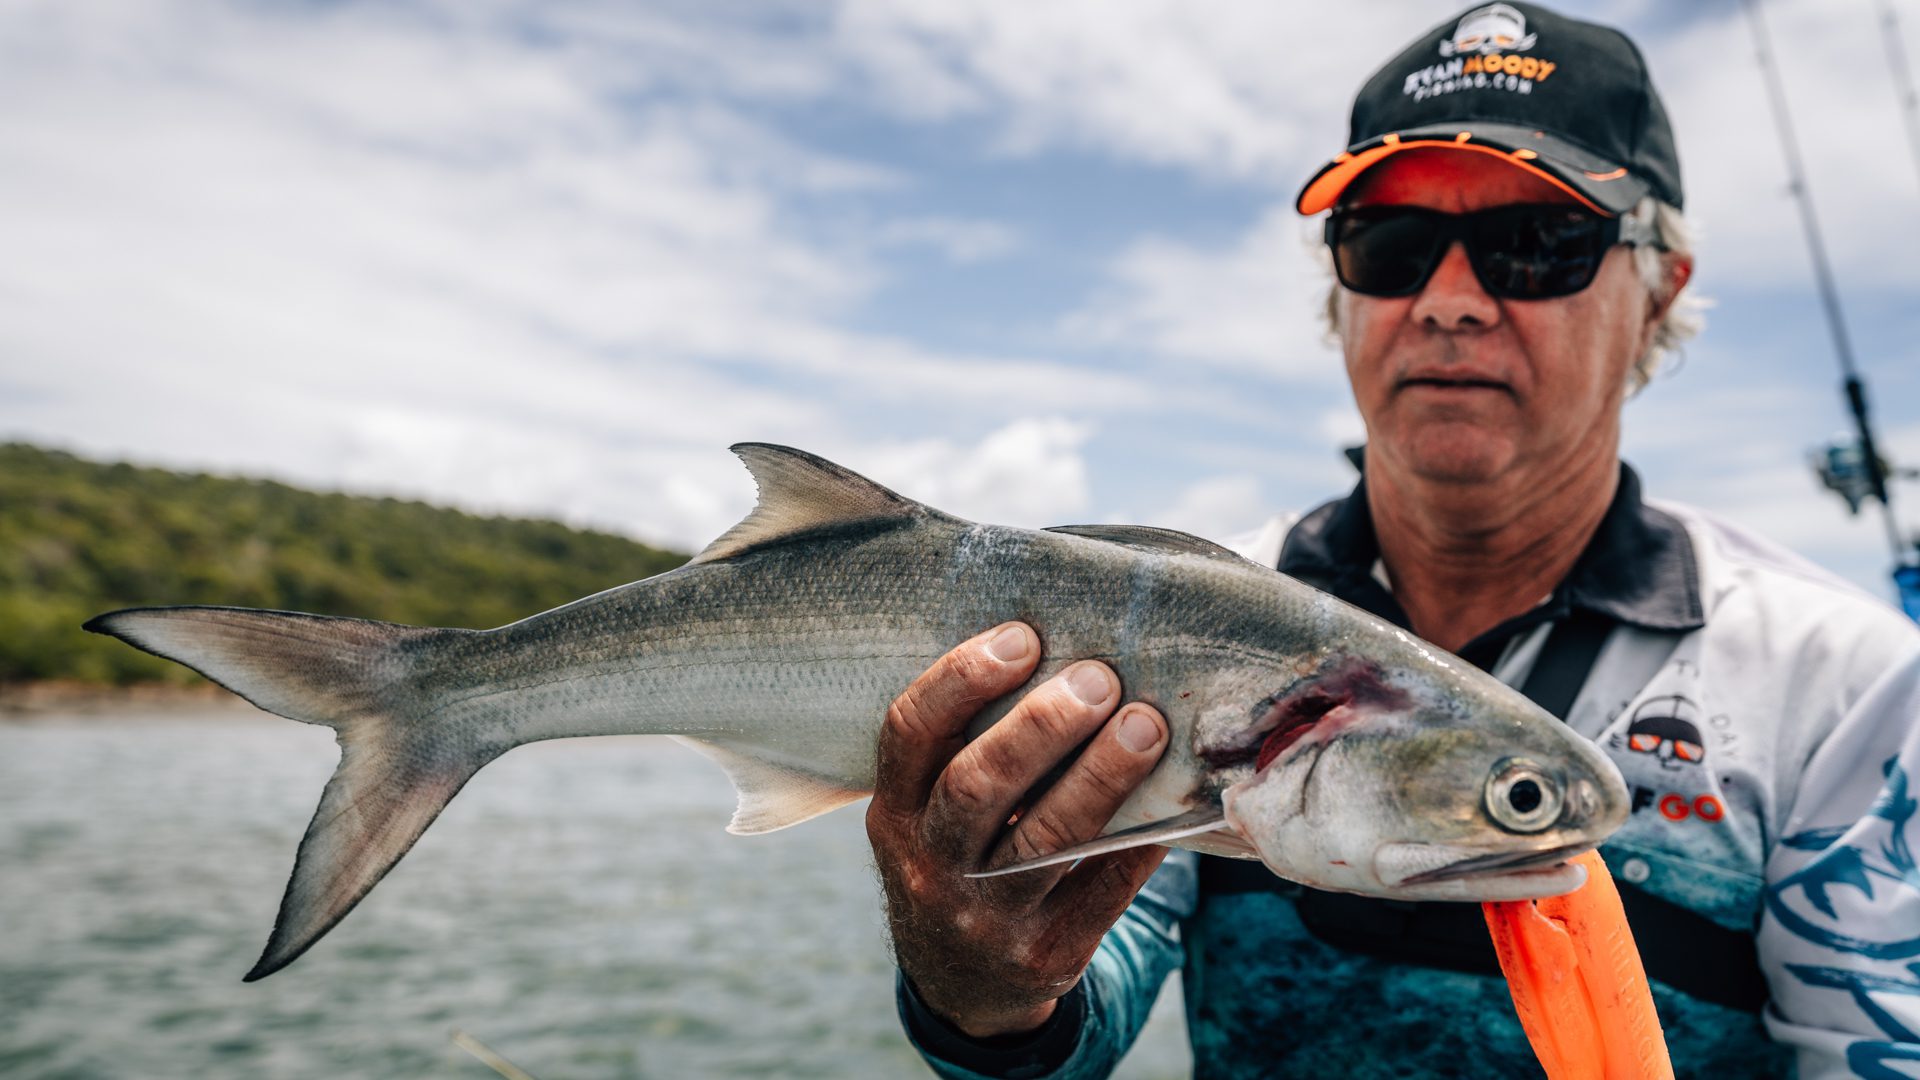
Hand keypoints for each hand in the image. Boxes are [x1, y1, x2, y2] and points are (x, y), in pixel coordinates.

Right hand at [866, 621, 1169, 1037]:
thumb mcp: (928, 812)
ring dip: (1100, 776)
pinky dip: (1139, 839)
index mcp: (894, 815)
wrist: (961, 983)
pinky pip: (1102, 889)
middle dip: (1041, 726)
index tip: (1022, 637)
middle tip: (1099, 678)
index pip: (908, 735)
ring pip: (1045, 842)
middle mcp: (929, 867)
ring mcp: (985, 918)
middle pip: (977, 787)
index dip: (959, 680)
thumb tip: (1061, 650)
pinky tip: (1172, 797)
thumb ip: (967, 747)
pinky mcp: (1045, 954)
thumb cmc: (958, 856)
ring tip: (1147, 725)